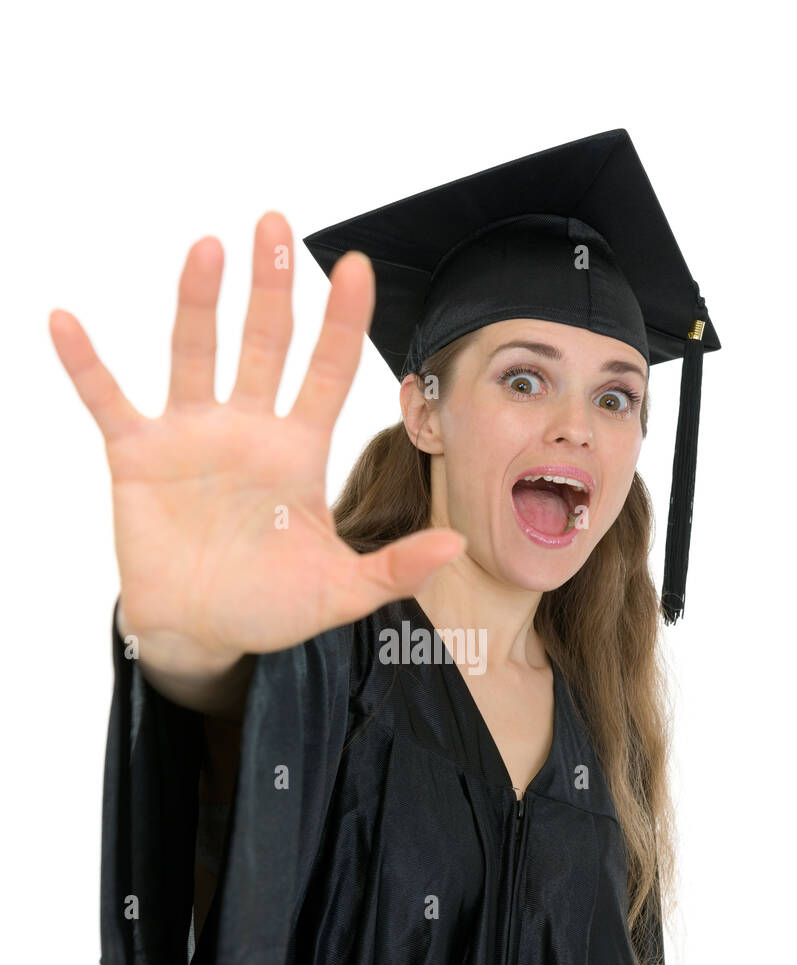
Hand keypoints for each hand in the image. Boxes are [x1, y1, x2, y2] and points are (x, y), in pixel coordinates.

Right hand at [49, 212, 464, 679]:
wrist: (201, 633)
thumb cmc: (270, 606)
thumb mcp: (339, 592)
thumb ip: (394, 568)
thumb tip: (456, 548)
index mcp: (298, 451)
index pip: (327, 372)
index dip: (341, 322)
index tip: (357, 267)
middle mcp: (246, 429)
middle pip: (263, 342)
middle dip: (271, 286)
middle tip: (276, 224)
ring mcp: (190, 436)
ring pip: (194, 353)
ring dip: (197, 302)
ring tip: (208, 249)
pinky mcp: (138, 455)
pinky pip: (107, 400)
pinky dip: (86, 364)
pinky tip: (67, 323)